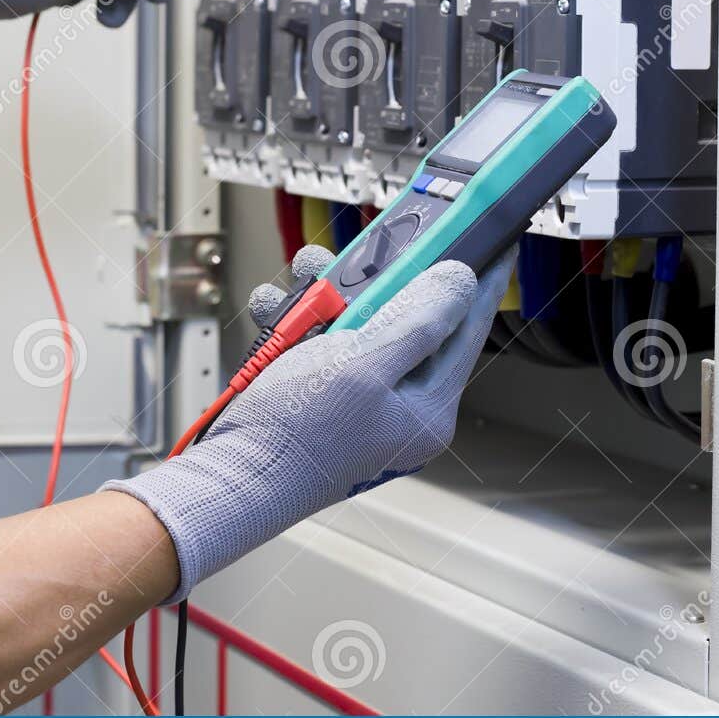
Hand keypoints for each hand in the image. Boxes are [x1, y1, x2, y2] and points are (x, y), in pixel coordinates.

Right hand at [104, 246, 513, 600]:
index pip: (464, 331)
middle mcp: (396, 405)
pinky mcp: (319, 392)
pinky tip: (274, 311)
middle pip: (403, 318)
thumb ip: (417, 322)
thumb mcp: (363, 364)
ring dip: (323, 295)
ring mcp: (356, 398)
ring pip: (354, 322)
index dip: (475, 280)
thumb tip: (460, 284)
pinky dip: (294, 319)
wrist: (229, 474)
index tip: (489, 243)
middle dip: (374, 280)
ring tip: (300, 282)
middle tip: (363, 252)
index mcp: (425, 409)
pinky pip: (317, 339)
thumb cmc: (294, 436)